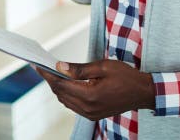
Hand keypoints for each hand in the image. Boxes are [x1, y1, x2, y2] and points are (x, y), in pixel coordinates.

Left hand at [36, 60, 155, 120]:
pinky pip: (73, 105)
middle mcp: (88, 108)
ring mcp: (90, 114)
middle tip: (42, 66)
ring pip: (65, 100)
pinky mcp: (93, 115)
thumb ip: (79, 69)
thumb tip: (60, 66)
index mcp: (90, 95)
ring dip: (57, 87)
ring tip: (52, 73)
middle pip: (60, 93)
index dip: (47, 74)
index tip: (38, 65)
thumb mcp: (103, 66)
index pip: (60, 84)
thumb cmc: (126, 76)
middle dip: (50, 79)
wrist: (142, 92)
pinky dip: (66, 94)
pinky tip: (65, 84)